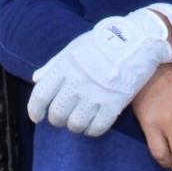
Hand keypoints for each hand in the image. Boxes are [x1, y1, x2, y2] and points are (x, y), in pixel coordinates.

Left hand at [28, 9, 171, 136]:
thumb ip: (54, 65)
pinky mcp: (114, 104)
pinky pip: (97, 128)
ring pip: (75, 124)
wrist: (137, 40)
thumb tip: (36, 79)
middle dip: (57, 120)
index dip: (34, 110)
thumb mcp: (74, 48)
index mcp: (65, 66)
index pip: (40, 95)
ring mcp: (96, 94)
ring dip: (74, 126)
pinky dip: (92, 130)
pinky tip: (92, 125)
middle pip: (57, 114)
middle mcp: (77, 82)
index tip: (37, 117)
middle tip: (63, 117)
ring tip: (78, 121)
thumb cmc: (103, 43)